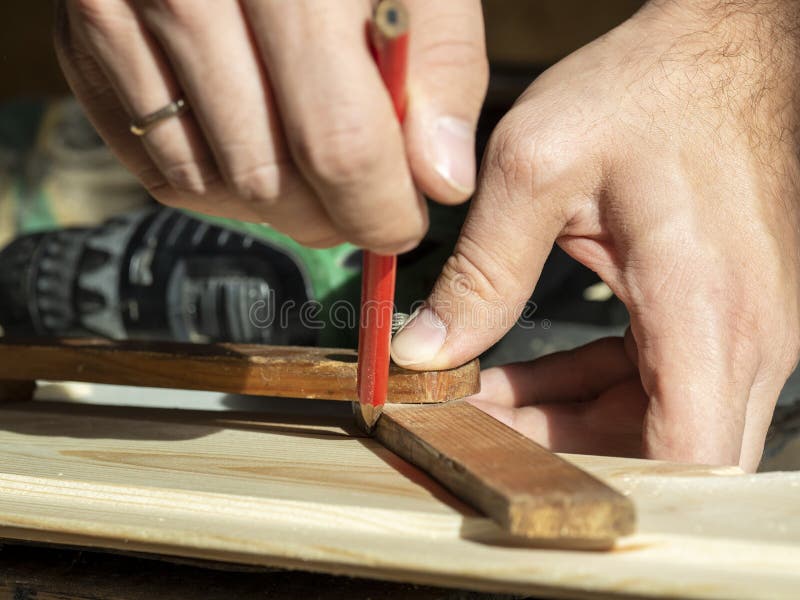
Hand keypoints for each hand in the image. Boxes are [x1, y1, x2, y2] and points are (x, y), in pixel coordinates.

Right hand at [54, 0, 487, 253]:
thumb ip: (441, 67)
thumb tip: (439, 183)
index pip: (337, 143)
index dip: (378, 209)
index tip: (401, 224)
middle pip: (266, 178)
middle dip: (328, 214)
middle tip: (360, 197)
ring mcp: (115, 14)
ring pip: (206, 183)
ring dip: (272, 203)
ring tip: (308, 165)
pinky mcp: (82, 40)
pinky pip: (152, 164)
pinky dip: (213, 177)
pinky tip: (250, 143)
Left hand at [391, 0, 799, 469]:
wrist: (712, 51)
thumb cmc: (648, 89)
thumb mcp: (537, 168)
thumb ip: (480, 271)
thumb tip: (426, 349)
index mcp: (705, 307)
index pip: (685, 457)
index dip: (601, 485)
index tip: (515, 470)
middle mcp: (743, 334)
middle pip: (662, 458)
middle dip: (563, 456)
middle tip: (476, 428)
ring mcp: (739, 332)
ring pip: (654, 429)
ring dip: (565, 426)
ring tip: (482, 397)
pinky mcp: (717, 319)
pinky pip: (653, 387)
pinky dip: (587, 392)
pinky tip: (524, 375)